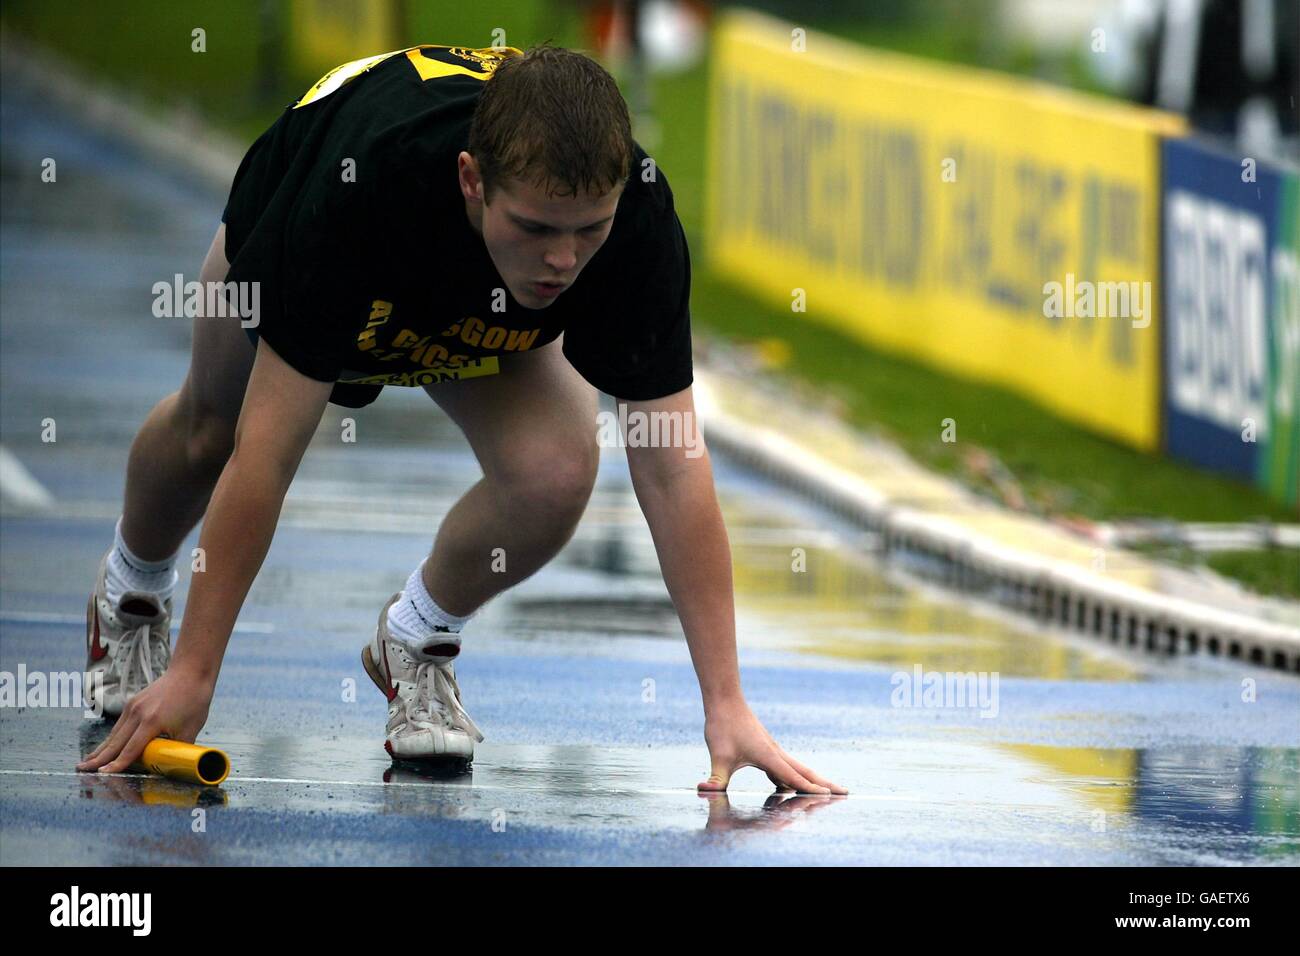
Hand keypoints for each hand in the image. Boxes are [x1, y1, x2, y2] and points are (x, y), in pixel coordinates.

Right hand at [76, 667, 213, 773]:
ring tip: (86, 763)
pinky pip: (119, 724)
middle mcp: (138, 713)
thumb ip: (178, 749)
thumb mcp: (191, 729)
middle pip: (115, 742)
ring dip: (100, 749)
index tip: (103, 775)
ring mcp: (133, 706)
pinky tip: (104, 747)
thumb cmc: (194, 700)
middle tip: (81, 771)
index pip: (131, 749)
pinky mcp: (133, 702)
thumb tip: (174, 766)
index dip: (117, 765)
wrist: (190, 671)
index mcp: (152, 721)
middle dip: (98, 759)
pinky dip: (111, 738)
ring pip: (114, 733)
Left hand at [697, 699, 846, 794]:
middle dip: (825, 784)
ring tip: (826, 791)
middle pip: (805, 772)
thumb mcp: (717, 756)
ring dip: (813, 780)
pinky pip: (784, 766)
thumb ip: (715, 778)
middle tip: (845, 792)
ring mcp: (772, 750)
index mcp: (769, 757)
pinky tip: (787, 785)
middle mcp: (775, 753)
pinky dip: (793, 776)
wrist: (725, 700)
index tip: (828, 797)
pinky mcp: (765, 748)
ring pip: (797, 768)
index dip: (810, 789)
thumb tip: (704, 790)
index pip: (793, 778)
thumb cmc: (723, 726)